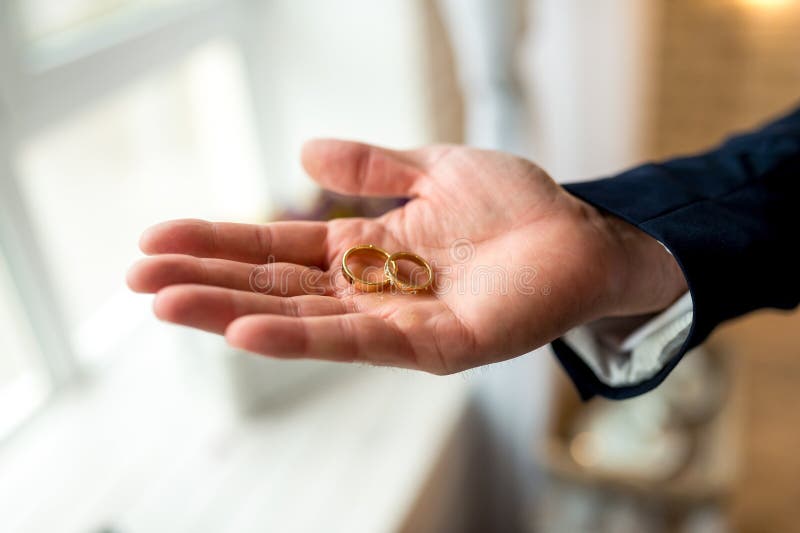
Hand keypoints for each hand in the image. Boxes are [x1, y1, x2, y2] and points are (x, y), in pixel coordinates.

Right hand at [127, 140, 686, 373]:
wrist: (583, 235)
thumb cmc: (514, 204)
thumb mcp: (434, 169)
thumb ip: (372, 165)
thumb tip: (302, 149)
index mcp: (366, 248)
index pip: (276, 246)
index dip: (218, 241)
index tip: (157, 236)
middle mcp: (370, 289)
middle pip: (274, 286)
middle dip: (205, 281)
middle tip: (137, 275)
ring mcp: (398, 320)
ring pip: (303, 319)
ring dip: (232, 312)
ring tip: (167, 304)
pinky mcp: (435, 343)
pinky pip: (360, 341)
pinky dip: (302, 337)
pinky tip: (248, 330)